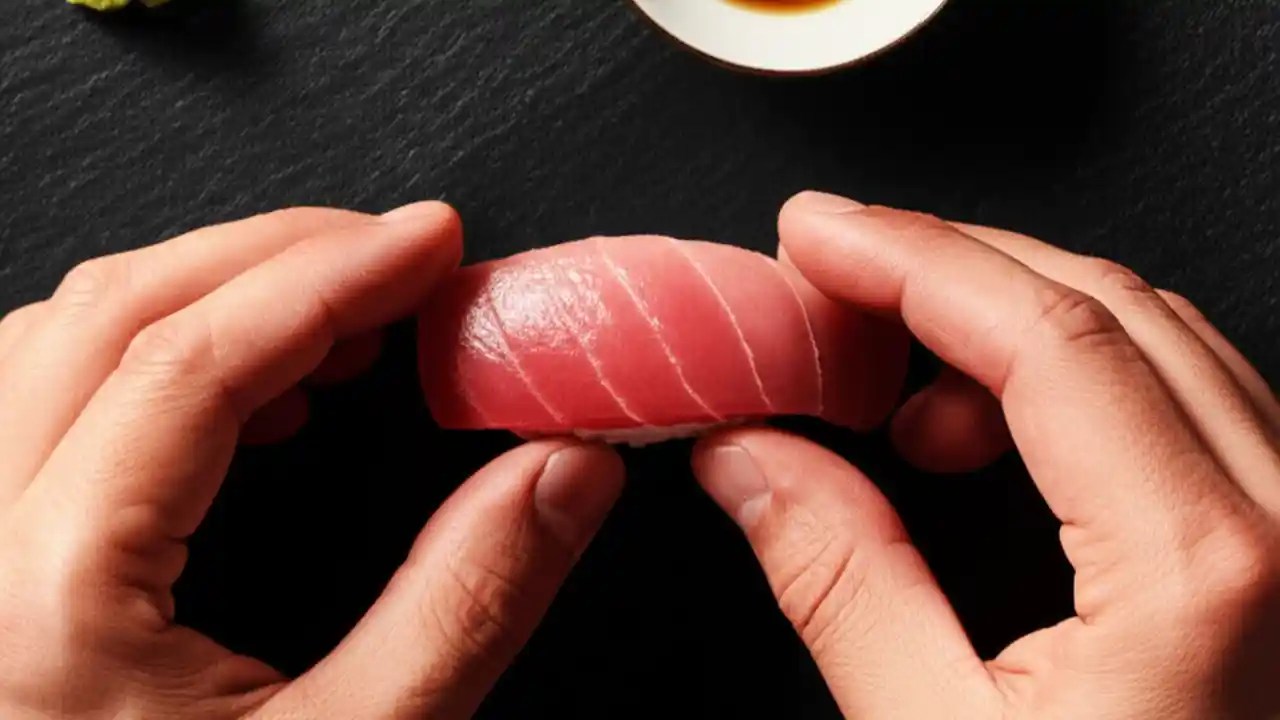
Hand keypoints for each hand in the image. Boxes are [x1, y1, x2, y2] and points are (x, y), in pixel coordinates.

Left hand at [0, 204, 623, 718]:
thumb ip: (467, 601)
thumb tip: (565, 467)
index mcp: (47, 603)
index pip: (192, 362)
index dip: (328, 276)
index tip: (429, 242)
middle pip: (111, 313)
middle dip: (275, 257)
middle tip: (399, 258)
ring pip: (62, 339)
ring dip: (213, 297)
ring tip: (341, 320)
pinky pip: (50, 396)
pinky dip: (166, 356)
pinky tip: (257, 396)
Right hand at [693, 191, 1279, 718]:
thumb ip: (839, 579)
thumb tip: (748, 457)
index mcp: (1201, 568)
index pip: (1044, 333)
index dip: (909, 257)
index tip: (815, 234)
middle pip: (1110, 307)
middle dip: (954, 270)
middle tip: (835, 279)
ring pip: (1160, 344)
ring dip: (1014, 328)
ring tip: (901, 394)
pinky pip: (1189, 405)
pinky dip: (1074, 386)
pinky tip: (993, 438)